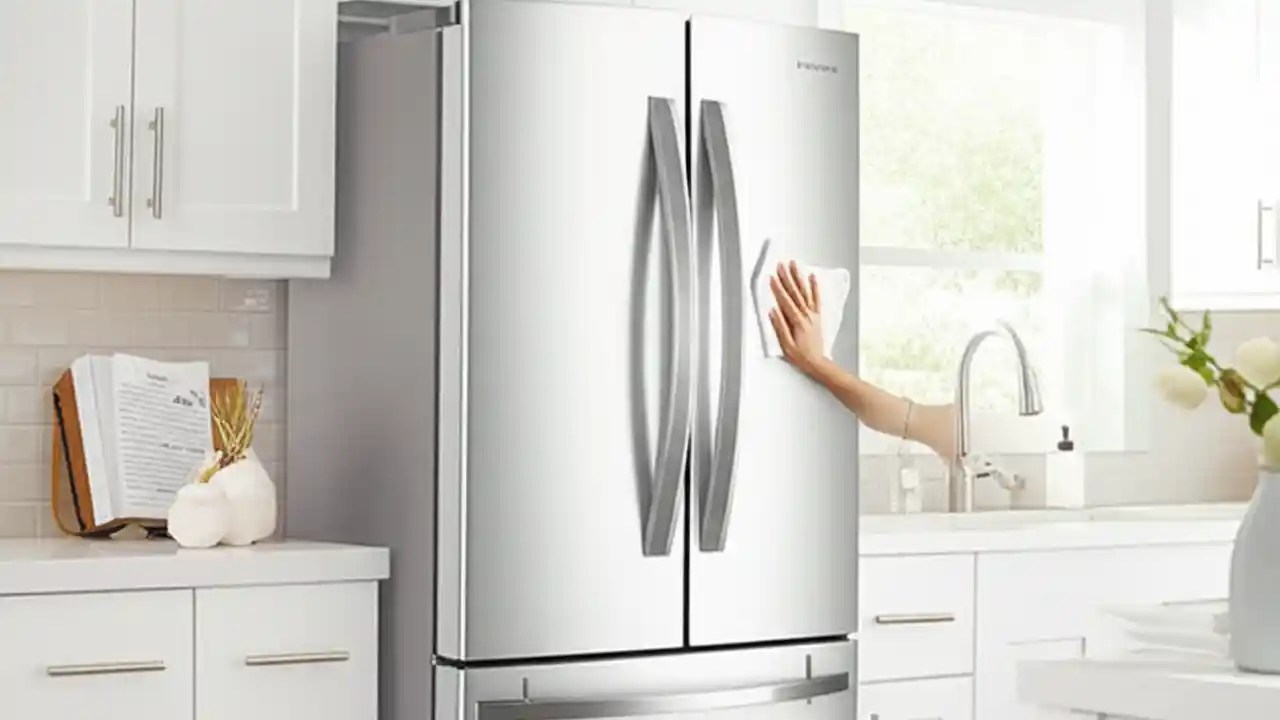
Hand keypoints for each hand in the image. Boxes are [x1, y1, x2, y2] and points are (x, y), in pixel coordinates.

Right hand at [769, 260, 827, 376]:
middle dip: (787, 277)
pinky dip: (815, 287)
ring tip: (794, 265)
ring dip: (799, 277)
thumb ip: (780, 327)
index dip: (778, 288)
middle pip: (795, 292)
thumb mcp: (786, 344)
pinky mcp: (817, 316)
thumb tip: (773, 311)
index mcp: (797, 321)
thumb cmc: (800, 355)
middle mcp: (806, 315)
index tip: (772, 277)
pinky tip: (812, 277)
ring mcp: (813, 314)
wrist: (817, 362)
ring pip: (805, 292)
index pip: (785, 301)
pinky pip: (817, 298)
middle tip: (781, 265)